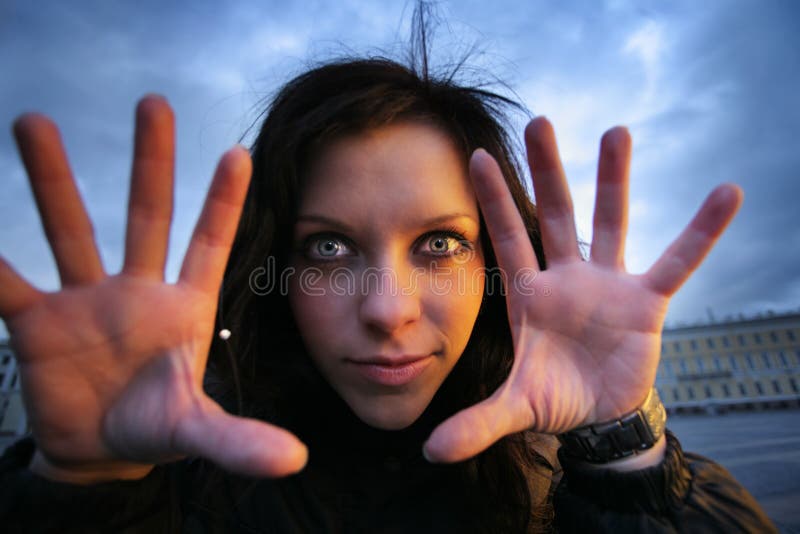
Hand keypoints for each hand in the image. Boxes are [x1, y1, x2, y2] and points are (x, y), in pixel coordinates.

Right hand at [0, 96, 306, 482]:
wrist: (98, 454)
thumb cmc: (154, 430)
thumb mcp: (196, 430)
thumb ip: (239, 441)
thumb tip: (294, 462)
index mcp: (185, 307)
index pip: (210, 243)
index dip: (224, 200)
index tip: (240, 150)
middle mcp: (137, 291)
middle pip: (147, 214)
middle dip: (152, 161)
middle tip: (155, 103)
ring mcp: (85, 300)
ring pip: (71, 230)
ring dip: (53, 179)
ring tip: (35, 121)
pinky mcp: (37, 323)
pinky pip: (5, 285)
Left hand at [424, 117, 741, 462]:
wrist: (599, 414)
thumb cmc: (553, 398)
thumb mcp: (515, 409)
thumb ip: (476, 424)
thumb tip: (428, 452)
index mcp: (529, 294)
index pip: (507, 237)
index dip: (493, 200)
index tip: (477, 154)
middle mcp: (566, 278)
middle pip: (554, 214)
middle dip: (547, 171)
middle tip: (538, 120)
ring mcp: (607, 285)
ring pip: (611, 222)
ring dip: (613, 180)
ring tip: (615, 130)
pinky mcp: (646, 303)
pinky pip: (676, 261)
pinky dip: (699, 232)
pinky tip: (726, 194)